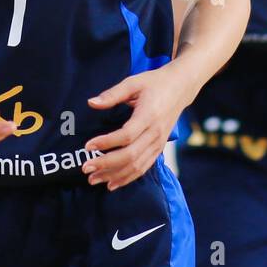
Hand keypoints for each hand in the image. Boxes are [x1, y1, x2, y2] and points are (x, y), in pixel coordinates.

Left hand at [82, 67, 192, 190]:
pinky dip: (128, 178)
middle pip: (130, 155)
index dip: (106, 142)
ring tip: (93, 179)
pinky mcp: (159, 148)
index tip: (88, 145)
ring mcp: (159, 142)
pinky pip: (144, 168)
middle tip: (86, 167)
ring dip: (114, 175)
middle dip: (106, 164)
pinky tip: (112, 183)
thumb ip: (112, 94)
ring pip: (137, 166)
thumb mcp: (134, 82)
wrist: (181, 87)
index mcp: (149, 115)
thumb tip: (91, 103)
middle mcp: (155, 133)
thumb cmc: (156, 83)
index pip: (127, 135)